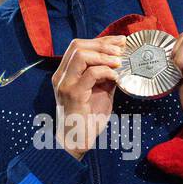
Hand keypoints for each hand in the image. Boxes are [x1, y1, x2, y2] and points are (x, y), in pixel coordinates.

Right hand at [50, 36, 124, 159]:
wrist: (75, 143)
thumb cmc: (87, 120)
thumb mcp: (100, 93)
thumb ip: (106, 77)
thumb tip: (120, 62)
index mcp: (65, 73)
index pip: (78, 46)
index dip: (100, 40)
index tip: (119, 41)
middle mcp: (61, 76)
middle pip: (77, 45)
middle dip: (103, 44)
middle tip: (121, 50)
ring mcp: (65, 85)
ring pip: (81, 55)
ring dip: (104, 55)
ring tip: (119, 62)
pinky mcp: (73, 95)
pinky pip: (90, 74)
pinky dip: (106, 71)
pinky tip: (116, 78)